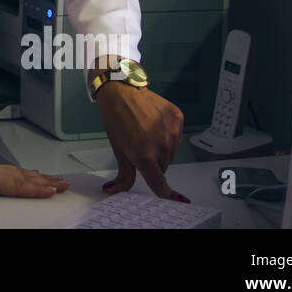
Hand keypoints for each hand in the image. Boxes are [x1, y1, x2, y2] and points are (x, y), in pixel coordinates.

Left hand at [0, 137, 69, 208]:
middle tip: (65, 185)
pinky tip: (29, 173)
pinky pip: (9, 170)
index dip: (33, 189)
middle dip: (44, 182)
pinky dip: (24, 173)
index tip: (53, 192)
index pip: (12, 184)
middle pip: (21, 177)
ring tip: (56, 180)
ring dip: (38, 177)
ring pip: (17, 172)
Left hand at [95, 83, 187, 201]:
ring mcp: (171, 130)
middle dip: (154, 161)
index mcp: (144, 155)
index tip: (178, 200)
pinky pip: (177, 137)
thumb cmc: (117, 119)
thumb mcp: (118, 150)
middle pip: (164, 167)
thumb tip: (113, 190)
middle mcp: (160, 144)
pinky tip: (155, 123)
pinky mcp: (178, 118)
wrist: (121, 92)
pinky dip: (168, 133)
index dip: (168, 194)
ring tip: (147, 132)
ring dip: (162, 148)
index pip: (160, 183)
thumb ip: (123, 175)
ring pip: (171, 152)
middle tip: (141, 145)